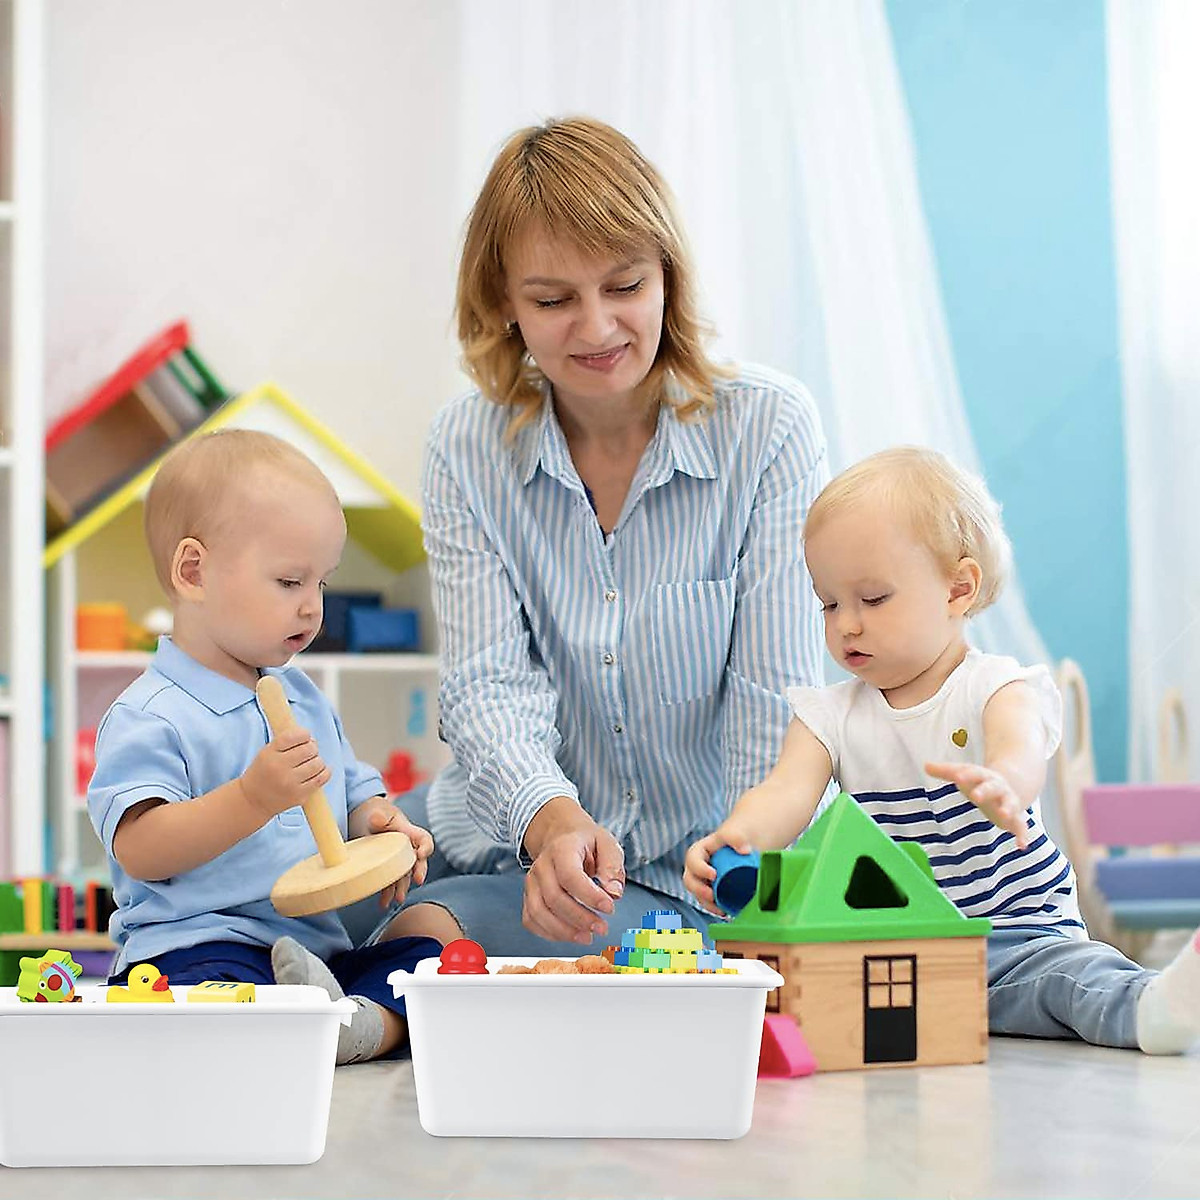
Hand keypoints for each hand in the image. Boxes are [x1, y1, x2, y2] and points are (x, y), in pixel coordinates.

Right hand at [239, 729, 330, 819]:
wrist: (253, 801)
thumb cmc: (263, 772)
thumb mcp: (266, 752)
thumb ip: (287, 742)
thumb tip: (312, 740)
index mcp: (269, 754)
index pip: (294, 736)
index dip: (304, 734)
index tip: (305, 737)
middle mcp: (279, 768)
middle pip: (309, 749)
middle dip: (312, 748)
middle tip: (307, 752)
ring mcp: (290, 783)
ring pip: (318, 763)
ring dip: (317, 760)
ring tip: (310, 763)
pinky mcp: (299, 796)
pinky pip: (321, 778)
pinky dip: (324, 772)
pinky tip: (318, 771)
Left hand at [357, 803, 434, 907]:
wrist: (363, 818)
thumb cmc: (374, 812)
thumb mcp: (376, 812)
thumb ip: (379, 816)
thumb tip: (377, 818)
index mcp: (408, 832)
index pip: (424, 839)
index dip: (425, 847)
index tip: (419, 855)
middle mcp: (406, 847)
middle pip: (418, 861)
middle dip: (419, 871)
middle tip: (417, 880)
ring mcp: (397, 859)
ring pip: (404, 875)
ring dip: (402, 888)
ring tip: (397, 899)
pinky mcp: (386, 868)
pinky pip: (391, 882)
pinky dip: (388, 893)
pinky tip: (384, 903)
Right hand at [522, 818, 625, 944]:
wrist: (561, 837)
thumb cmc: (585, 842)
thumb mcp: (606, 843)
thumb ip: (612, 866)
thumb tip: (614, 893)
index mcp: (562, 849)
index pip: (570, 876)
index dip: (589, 896)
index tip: (609, 908)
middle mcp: (542, 865)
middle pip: (554, 898)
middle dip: (579, 918)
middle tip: (602, 928)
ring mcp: (532, 882)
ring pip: (539, 912)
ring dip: (564, 931)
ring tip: (587, 937)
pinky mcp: (528, 896)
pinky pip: (531, 920)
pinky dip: (549, 933)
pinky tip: (569, 935)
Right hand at [684, 823, 756, 916]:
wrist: (746, 847)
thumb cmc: (736, 838)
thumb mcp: (733, 833)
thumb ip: (736, 837)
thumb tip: (745, 850)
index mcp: (699, 852)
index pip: (692, 860)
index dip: (700, 869)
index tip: (713, 874)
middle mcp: (697, 869)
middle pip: (690, 881)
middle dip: (698, 890)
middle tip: (712, 895)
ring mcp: (704, 882)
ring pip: (699, 895)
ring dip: (707, 904)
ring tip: (721, 909)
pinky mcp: (713, 893)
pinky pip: (710, 904)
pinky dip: (716, 909)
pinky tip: (726, 913)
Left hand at [925, 761, 1029, 848]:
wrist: (1010, 785)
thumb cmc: (979, 781)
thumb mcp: (964, 774)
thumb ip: (946, 771)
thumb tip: (926, 765)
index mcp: (984, 776)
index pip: (974, 773)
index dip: (966, 775)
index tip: (957, 776)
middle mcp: (998, 788)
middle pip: (992, 788)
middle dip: (984, 791)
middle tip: (974, 796)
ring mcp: (1008, 802)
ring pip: (1010, 805)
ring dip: (1007, 809)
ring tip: (1003, 815)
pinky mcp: (1015, 817)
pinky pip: (1021, 826)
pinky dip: (1023, 835)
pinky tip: (1022, 846)